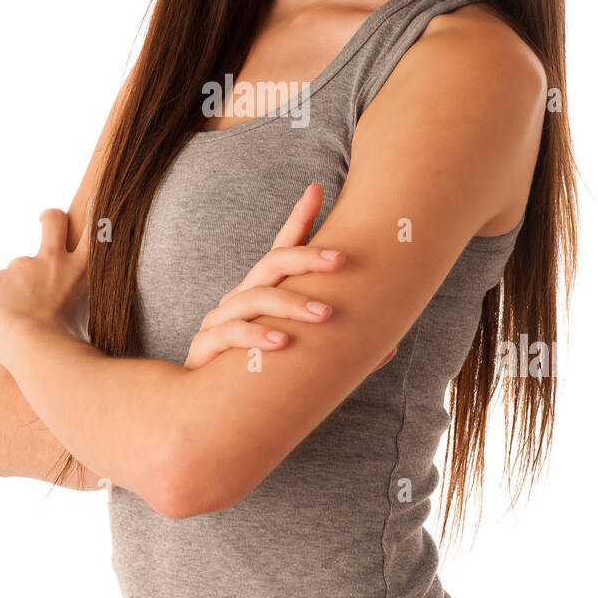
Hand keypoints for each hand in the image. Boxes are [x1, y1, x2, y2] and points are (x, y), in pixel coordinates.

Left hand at [0, 208, 88, 361]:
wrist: (33, 347)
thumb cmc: (64, 343)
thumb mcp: (82, 319)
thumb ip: (72, 300)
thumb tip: (63, 303)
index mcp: (79, 271)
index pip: (95, 231)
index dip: (98, 211)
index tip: (98, 197)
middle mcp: (52, 260)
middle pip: (54, 220)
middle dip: (51, 218)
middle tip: (47, 222)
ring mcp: (22, 266)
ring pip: (18, 273)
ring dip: (17, 289)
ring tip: (21, 319)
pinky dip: (1, 305)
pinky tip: (6, 322)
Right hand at [183, 183, 398, 370]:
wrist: (206, 408)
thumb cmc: (258, 373)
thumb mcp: (297, 353)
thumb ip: (337, 348)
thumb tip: (391, 348)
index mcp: (263, 294)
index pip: (281, 250)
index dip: (298, 219)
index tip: (317, 189)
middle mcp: (241, 299)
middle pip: (271, 265)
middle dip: (308, 257)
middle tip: (343, 259)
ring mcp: (221, 320)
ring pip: (255, 299)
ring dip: (292, 305)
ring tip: (325, 315)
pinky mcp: (206, 347)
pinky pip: (229, 335)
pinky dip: (256, 337)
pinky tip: (281, 343)